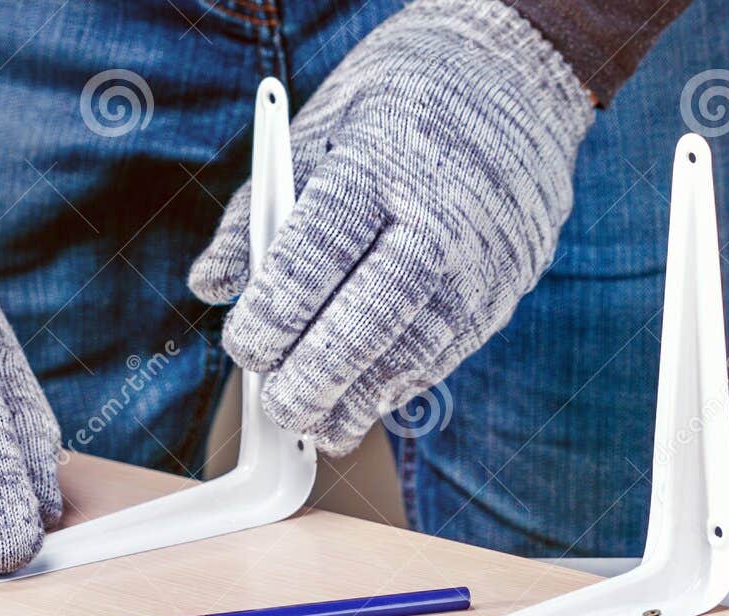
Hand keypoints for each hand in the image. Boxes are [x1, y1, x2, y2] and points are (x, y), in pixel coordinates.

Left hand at [189, 0, 592, 454]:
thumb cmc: (400, 102)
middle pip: (368, 320)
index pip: (315, 258)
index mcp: (381, 164)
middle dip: (314, 379)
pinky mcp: (507, 291)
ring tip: (316, 426)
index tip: (244, 349)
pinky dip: (398, 386)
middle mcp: (440, 218)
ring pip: (412, 354)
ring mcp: (484, 261)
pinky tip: (362, 401)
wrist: (517, 75)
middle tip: (278, 410)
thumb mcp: (319, 127)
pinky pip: (445, 356)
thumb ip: (257, 211)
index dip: (274, 317)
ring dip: (358, 400)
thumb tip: (212, 284)